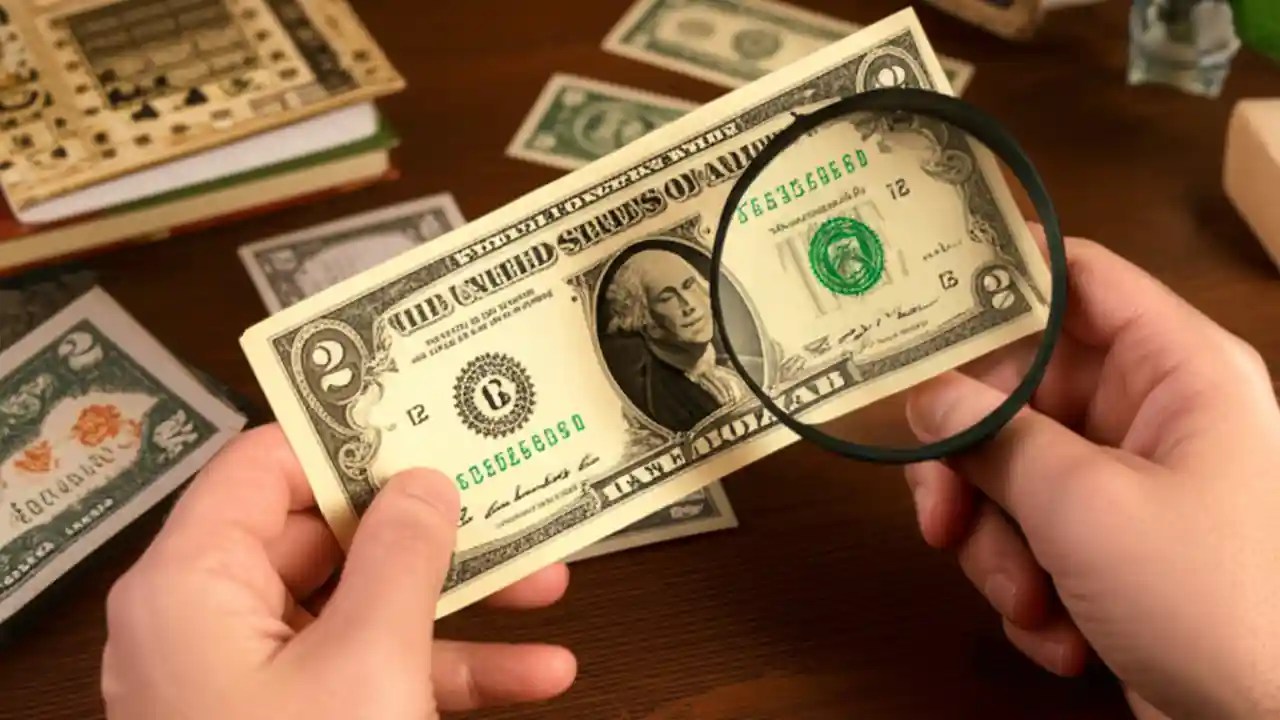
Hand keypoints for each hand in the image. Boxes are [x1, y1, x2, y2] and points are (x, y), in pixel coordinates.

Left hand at [101, 424, 575, 718]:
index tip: (429, 416)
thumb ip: (401, 554)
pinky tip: (535, 675)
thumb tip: (422, 481)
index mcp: (193, 582)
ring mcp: (251, 681)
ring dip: (460, 603)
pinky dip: (447, 670)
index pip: (264, 465)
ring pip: (362, 609)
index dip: (347, 436)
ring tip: (550, 589)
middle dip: (432, 529)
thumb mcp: (368, 662)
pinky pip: (371, 674)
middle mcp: (210, 621)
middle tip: (505, 498)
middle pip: (327, 537)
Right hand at [903, 230, 1279, 719]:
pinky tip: (1058, 633)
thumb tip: (926, 397)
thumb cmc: (1212, 598)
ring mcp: (1136, 484)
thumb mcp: (1084, 507)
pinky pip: (1037, 535)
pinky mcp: (1119, 549)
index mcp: (1177, 367)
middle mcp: (1157, 412)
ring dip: (999, 544)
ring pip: (1017, 473)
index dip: (996, 283)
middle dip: (974, 466)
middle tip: (941, 516)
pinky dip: (1031, 585)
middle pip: (1022, 393)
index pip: (1075, 280)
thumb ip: (994, 437)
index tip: (914, 312)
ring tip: (1026, 602)